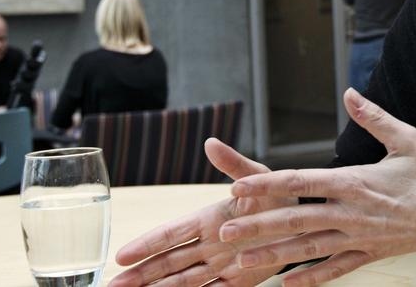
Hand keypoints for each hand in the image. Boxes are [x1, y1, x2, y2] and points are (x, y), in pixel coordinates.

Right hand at [109, 138, 294, 286]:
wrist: (303, 215)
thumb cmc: (277, 192)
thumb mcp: (256, 175)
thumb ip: (233, 163)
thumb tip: (210, 143)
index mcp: (208, 218)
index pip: (170, 234)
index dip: (146, 244)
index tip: (122, 256)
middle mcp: (209, 244)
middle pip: (168, 262)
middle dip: (141, 274)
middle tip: (112, 286)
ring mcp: (221, 264)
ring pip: (182, 281)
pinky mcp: (238, 280)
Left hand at [218, 88, 415, 286]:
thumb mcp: (406, 138)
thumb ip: (374, 117)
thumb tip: (350, 92)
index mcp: (354, 181)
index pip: (301, 182)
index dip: (267, 186)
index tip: (238, 187)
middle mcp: (351, 212)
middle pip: (295, 219)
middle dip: (257, 225)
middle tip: (224, 232)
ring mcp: (359, 237)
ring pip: (308, 249)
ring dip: (273, 255)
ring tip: (240, 262)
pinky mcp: (369, 254)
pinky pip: (335, 269)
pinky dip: (310, 278)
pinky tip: (287, 284)